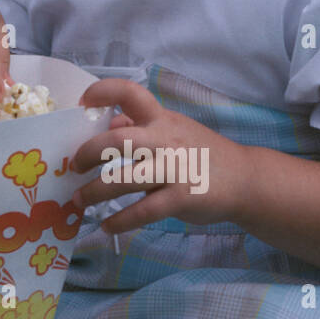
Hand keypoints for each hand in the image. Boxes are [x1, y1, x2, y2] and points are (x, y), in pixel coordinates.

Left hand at [71, 79, 253, 231]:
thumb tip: (109, 121)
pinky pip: (143, 211)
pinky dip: (120, 220)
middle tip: (74, 166)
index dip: (103, 92)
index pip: (131, 93)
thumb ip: (141, 125)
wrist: (246, 180)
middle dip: (87, 153)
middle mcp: (165, 139)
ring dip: (95, 191)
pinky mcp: (181, 198)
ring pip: (124, 179)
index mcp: (161, 118)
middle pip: (117, 139)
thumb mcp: (173, 129)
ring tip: (79, 200)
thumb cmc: (201, 152)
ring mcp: (174, 169)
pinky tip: (107, 226)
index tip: (83, 102)